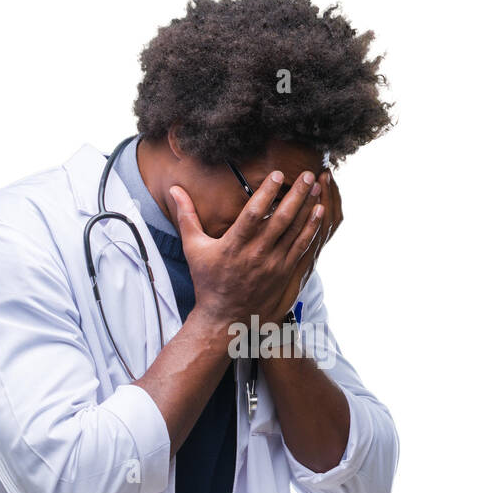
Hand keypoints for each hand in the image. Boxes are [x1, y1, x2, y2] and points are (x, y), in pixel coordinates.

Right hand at [170, 168, 327, 334]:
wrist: (223, 317)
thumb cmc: (207, 281)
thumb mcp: (193, 248)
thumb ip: (187, 217)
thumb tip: (174, 191)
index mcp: (233, 246)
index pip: (254, 213)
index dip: (267, 192)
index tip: (278, 174)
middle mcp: (255, 254)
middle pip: (281, 219)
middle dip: (296, 195)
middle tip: (307, 174)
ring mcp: (272, 264)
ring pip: (295, 231)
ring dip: (307, 207)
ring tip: (316, 187)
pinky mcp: (283, 272)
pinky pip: (302, 246)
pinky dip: (311, 228)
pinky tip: (318, 211)